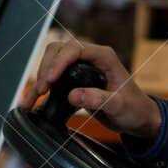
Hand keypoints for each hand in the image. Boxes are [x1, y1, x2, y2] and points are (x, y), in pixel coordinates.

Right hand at [23, 38, 162, 138]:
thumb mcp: (118, 106)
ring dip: (39, 78)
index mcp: (104, 57)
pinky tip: (32, 101)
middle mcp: (91, 57)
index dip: (58, 63)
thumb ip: (97, 100)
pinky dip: (42, 87)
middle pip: (59, 51)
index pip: (75, 50)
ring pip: (52, 61)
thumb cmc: (134, 109)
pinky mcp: (76, 78)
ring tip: (29, 100)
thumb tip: (72, 95)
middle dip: (45, 69)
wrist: (138, 118)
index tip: (48, 81)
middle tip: (40, 91)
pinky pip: (54, 76)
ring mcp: (82, 66)